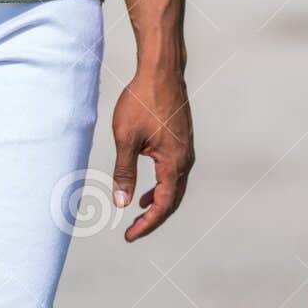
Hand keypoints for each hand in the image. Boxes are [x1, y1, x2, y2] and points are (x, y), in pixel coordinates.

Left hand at [111, 66, 193, 241]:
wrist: (162, 72)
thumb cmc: (143, 101)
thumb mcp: (126, 138)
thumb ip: (124, 172)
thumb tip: (122, 203)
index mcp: (174, 163)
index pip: (162, 205)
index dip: (146, 224)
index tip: (129, 236)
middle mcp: (185, 160)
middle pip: (172, 200)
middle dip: (152, 218)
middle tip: (132, 231)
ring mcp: (185, 150)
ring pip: (174, 186)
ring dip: (158, 201)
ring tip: (139, 211)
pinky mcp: (182, 141)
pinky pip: (174, 173)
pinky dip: (161, 185)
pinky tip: (147, 186)